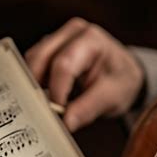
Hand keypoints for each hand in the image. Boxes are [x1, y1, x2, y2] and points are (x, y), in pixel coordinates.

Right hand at [25, 18, 143, 131]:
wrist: (125, 73)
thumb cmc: (121, 81)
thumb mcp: (112, 97)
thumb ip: (88, 109)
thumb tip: (66, 123)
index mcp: (91, 39)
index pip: (63, 65)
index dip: (56, 92)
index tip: (57, 115)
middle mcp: (71, 33)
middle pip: (40, 58)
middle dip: (37, 87)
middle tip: (43, 113)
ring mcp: (58, 39)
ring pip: (32, 61)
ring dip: (33, 85)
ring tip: (43, 106)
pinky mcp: (49, 49)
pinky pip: (33, 65)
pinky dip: (34, 82)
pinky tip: (42, 98)